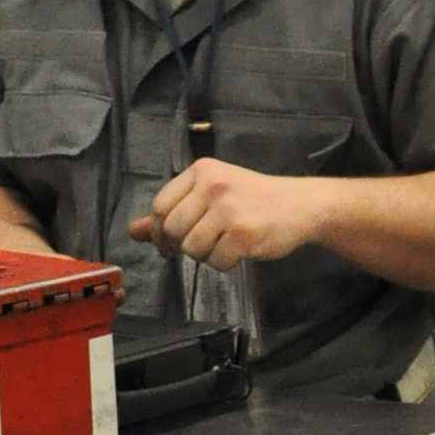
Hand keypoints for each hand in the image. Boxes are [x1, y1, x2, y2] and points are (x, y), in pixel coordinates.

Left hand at [135, 160, 320, 269]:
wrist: (300, 205)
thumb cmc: (253, 200)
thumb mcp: (210, 195)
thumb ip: (172, 211)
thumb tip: (133, 231)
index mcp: (201, 171)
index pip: (160, 206)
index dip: (159, 231)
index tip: (169, 243)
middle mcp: (212, 186)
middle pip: (172, 229)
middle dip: (183, 245)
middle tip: (205, 243)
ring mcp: (228, 209)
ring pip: (192, 248)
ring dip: (206, 255)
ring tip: (224, 243)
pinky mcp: (243, 233)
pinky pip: (216, 262)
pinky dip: (225, 263)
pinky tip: (239, 250)